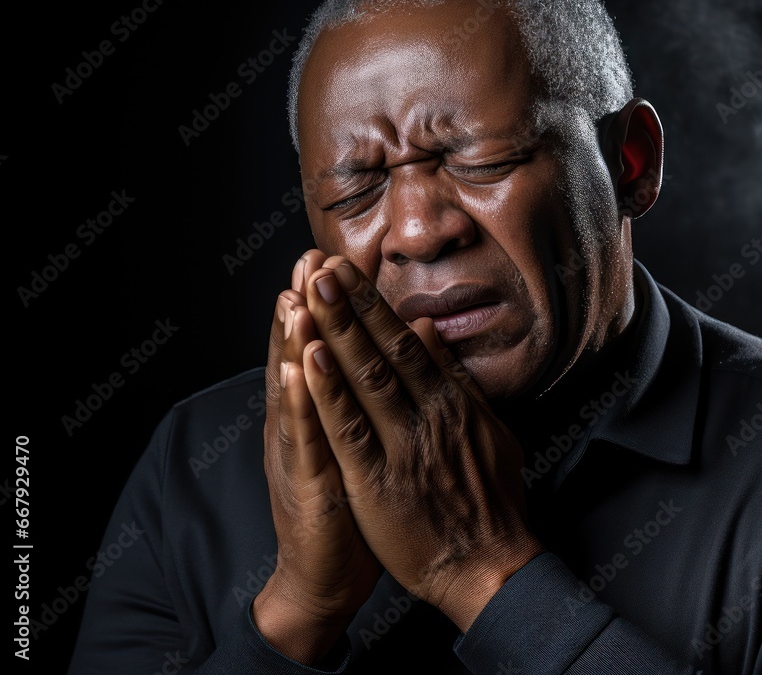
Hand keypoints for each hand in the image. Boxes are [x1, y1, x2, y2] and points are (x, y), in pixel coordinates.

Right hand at [253, 251, 381, 663]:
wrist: (324, 574)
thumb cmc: (351, 505)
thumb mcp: (362, 442)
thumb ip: (369, 394)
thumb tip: (399, 345)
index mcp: (323, 413)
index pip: (323, 347)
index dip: (327, 304)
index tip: (328, 257)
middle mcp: (304, 425)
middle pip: (304, 355)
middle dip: (308, 305)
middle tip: (307, 259)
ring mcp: (300, 452)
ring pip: (296, 388)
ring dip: (293, 340)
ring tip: (294, 296)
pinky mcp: (307, 483)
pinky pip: (303, 437)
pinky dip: (298, 400)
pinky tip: (295, 367)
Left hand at [299, 256, 544, 630]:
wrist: (492, 568)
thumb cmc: (492, 503)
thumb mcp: (489, 431)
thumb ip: (457, 381)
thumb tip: (430, 333)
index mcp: (450, 403)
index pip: (405, 342)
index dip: (373, 304)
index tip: (348, 270)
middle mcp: (428, 416)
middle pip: (383, 350)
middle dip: (350, 305)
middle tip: (323, 264)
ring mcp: (403, 447)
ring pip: (365, 380)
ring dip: (336, 332)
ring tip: (312, 291)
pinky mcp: (379, 483)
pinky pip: (349, 432)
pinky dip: (328, 393)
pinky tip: (309, 359)